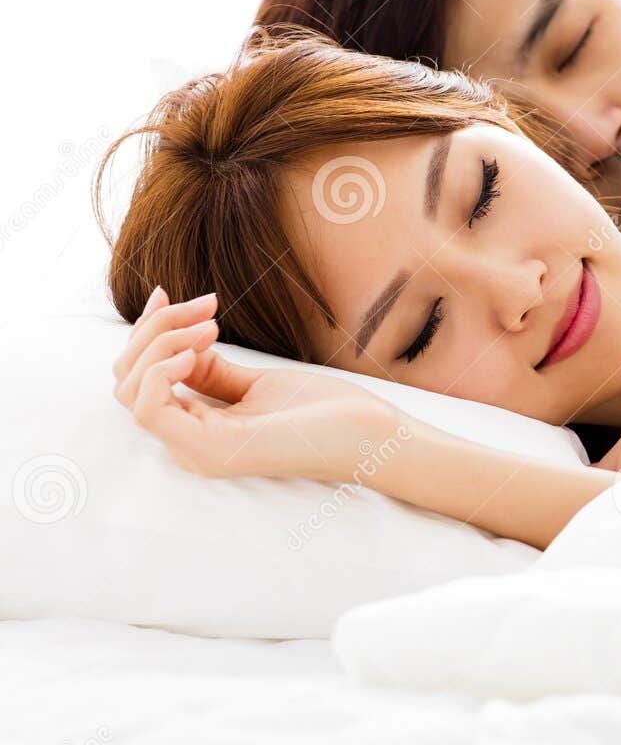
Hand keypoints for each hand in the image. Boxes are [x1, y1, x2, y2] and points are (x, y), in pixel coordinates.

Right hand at [112, 286, 404, 482]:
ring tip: (209, 326)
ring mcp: (197, 450)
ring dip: (158, 341)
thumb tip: (179, 344)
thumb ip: (212, 372)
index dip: (148, 330)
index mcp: (197, 429)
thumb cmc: (325, 412)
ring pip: (130, 388)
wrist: (370, 436)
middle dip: (153, 328)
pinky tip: (195, 350)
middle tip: (205, 305)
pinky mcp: (212, 450)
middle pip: (126, 378)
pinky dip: (159, 370)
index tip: (177, 294)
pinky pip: (148, 408)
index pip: (138, 378)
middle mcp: (188, 443)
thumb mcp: (256, 384)